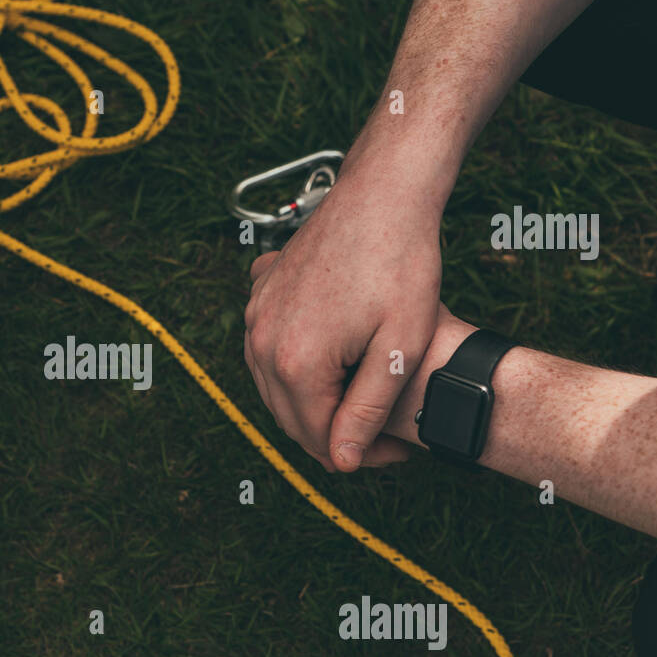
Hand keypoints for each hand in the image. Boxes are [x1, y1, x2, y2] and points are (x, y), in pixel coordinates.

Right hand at [244, 167, 441, 472]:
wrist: (382, 195)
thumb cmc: (400, 264)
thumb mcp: (398, 349)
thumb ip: (367, 410)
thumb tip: (340, 462)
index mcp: (295, 361)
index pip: (318, 437)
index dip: (359, 455)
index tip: (399, 452)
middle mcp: (262, 341)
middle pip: (291, 417)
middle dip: (335, 434)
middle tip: (383, 435)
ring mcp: (255, 316)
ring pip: (276, 388)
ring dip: (314, 404)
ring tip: (362, 402)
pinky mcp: (259, 295)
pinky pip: (268, 351)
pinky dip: (295, 369)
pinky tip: (332, 364)